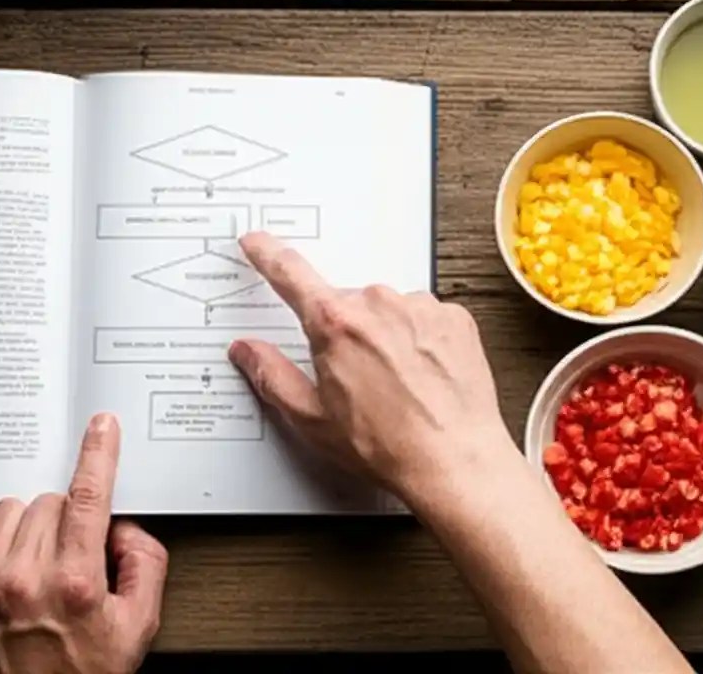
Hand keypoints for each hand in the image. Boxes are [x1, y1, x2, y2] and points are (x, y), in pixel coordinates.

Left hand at [0, 414, 168, 673]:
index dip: (98, 454)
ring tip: (37, 560)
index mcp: (76, 582)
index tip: (101, 428)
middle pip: (49, 502)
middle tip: (75, 554)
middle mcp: (25, 579)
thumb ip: (146, 566)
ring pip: (8, 510)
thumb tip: (126, 532)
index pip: (89, 496)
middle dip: (69, 518)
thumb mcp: (139, 628)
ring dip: (27, 525)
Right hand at [227, 232, 513, 498]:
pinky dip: (421, 339)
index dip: (268, 255)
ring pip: (388, 310)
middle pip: (346, 304)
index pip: (290, 274)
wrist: (453, 459)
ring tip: (396, 383)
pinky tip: (422, 375)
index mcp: (335, 324)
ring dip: (386, 336)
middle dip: (345, 333)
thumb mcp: (312, 418)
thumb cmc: (388, 446)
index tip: (259, 243)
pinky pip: (425, 317)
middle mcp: (378, 304)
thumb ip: (272, 375)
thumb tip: (248, 352)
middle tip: (357, 378)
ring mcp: (420, 307)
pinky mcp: (454, 317)